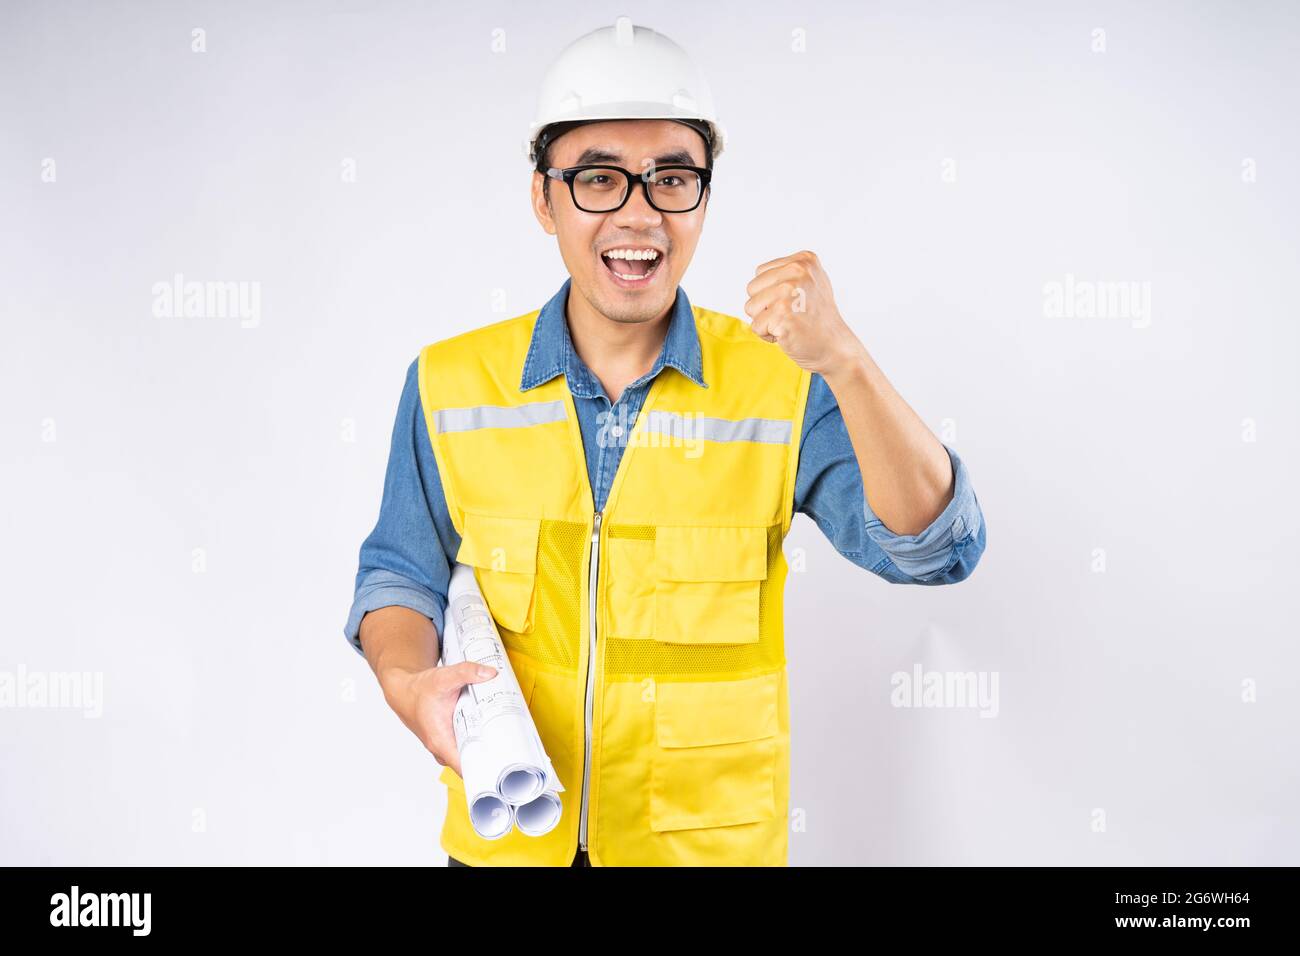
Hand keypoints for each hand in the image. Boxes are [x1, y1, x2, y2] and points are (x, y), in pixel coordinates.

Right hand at [380, 660, 496, 775]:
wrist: (404, 691)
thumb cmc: (419, 690)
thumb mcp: (444, 677)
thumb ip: (467, 672)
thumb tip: (490, 673)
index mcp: (441, 741)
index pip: (466, 769)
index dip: (486, 770)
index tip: (504, 765)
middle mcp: (442, 749)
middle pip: (472, 764)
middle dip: (493, 758)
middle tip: (514, 746)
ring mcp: (444, 747)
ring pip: (469, 757)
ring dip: (486, 750)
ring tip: (507, 738)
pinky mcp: (447, 742)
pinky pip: (466, 749)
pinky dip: (478, 743)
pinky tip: (491, 733)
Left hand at [743, 250, 861, 377]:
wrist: (835, 347)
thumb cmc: (819, 319)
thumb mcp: (810, 283)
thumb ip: (787, 273)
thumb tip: (759, 275)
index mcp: (803, 260)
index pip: (760, 272)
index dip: (770, 292)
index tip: (793, 302)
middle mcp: (797, 271)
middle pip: (752, 288)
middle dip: (764, 306)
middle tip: (790, 315)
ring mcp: (789, 292)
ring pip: (751, 307)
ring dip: (765, 321)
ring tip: (789, 323)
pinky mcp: (782, 314)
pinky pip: (755, 326)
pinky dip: (768, 335)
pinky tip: (788, 334)